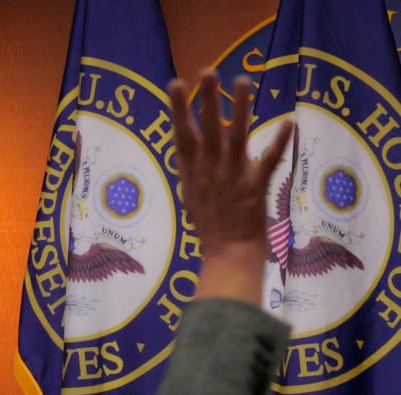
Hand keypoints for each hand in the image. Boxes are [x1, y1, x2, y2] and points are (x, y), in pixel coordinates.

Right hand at [166, 70, 292, 302]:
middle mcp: (209, 170)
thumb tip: (184, 148)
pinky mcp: (255, 187)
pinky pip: (269, 160)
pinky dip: (279, 141)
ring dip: (239, 109)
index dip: (178, 109)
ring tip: (243, 82)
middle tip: (207, 71)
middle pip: (206, 129)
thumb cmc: (210, 226)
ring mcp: (232, 177)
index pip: (181, 134)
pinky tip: (287, 121)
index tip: (176, 83)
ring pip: (236, 137)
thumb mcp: (191, 195)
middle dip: (206, 99)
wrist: (227, 254)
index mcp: (192, 172)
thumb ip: (191, 169)